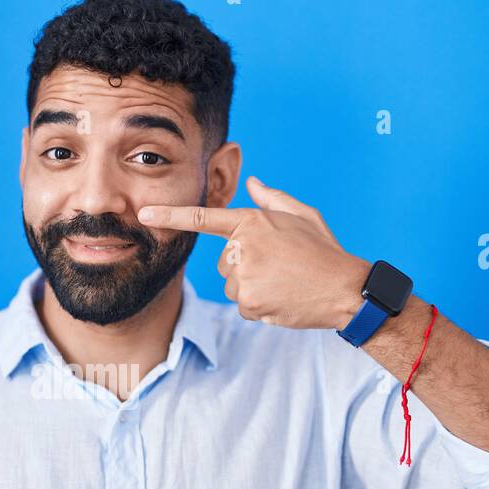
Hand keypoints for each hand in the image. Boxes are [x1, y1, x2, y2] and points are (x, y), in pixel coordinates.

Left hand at [137, 175, 369, 328]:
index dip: (170, 215)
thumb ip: (272, 200)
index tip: (143, 213)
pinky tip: (283, 298)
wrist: (345, 289)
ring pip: (232, 285)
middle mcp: (243, 246)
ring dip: (254, 287)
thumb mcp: (302, 217)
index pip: (203, 218)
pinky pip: (243, 305)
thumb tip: (252, 182)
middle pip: (224, 261)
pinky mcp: (248, 301)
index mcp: (252, 221)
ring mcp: (244, 275)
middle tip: (280, 267)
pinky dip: (260, 306)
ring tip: (284, 282)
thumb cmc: (324, 252)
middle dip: (245, 266)